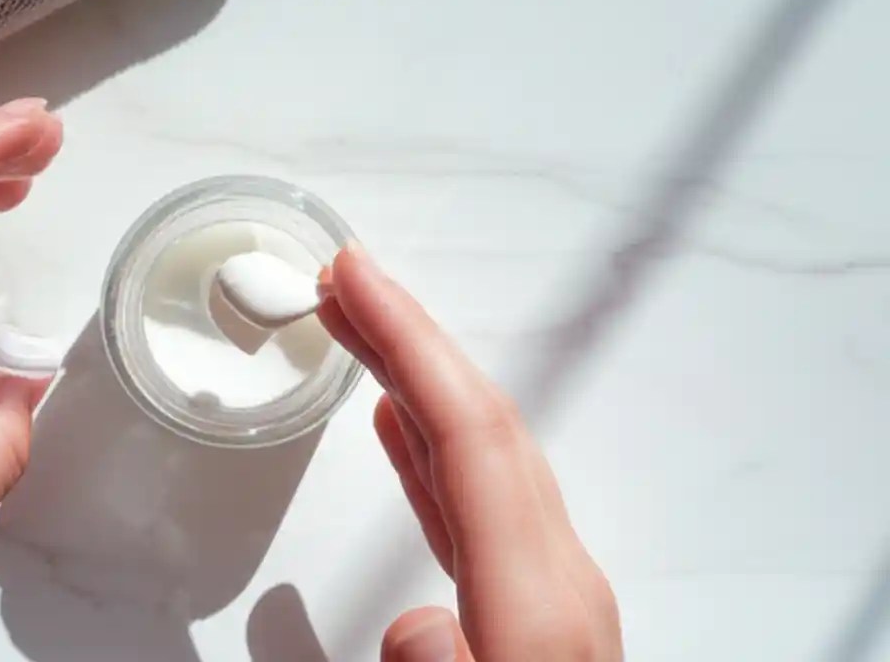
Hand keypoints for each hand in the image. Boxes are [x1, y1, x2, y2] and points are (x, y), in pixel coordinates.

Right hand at [319, 245, 621, 661]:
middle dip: (411, 335)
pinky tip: (397, 423)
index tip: (355, 278)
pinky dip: (428, 445)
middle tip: (347, 278)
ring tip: (358, 329)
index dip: (409, 342)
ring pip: (477, 451)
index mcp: (538, 602)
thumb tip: (421, 623)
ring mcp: (546, 587)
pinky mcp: (528, 606)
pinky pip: (471, 498)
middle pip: (480, 420)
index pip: (471, 435)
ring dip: (414, 379)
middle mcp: (553, 577)